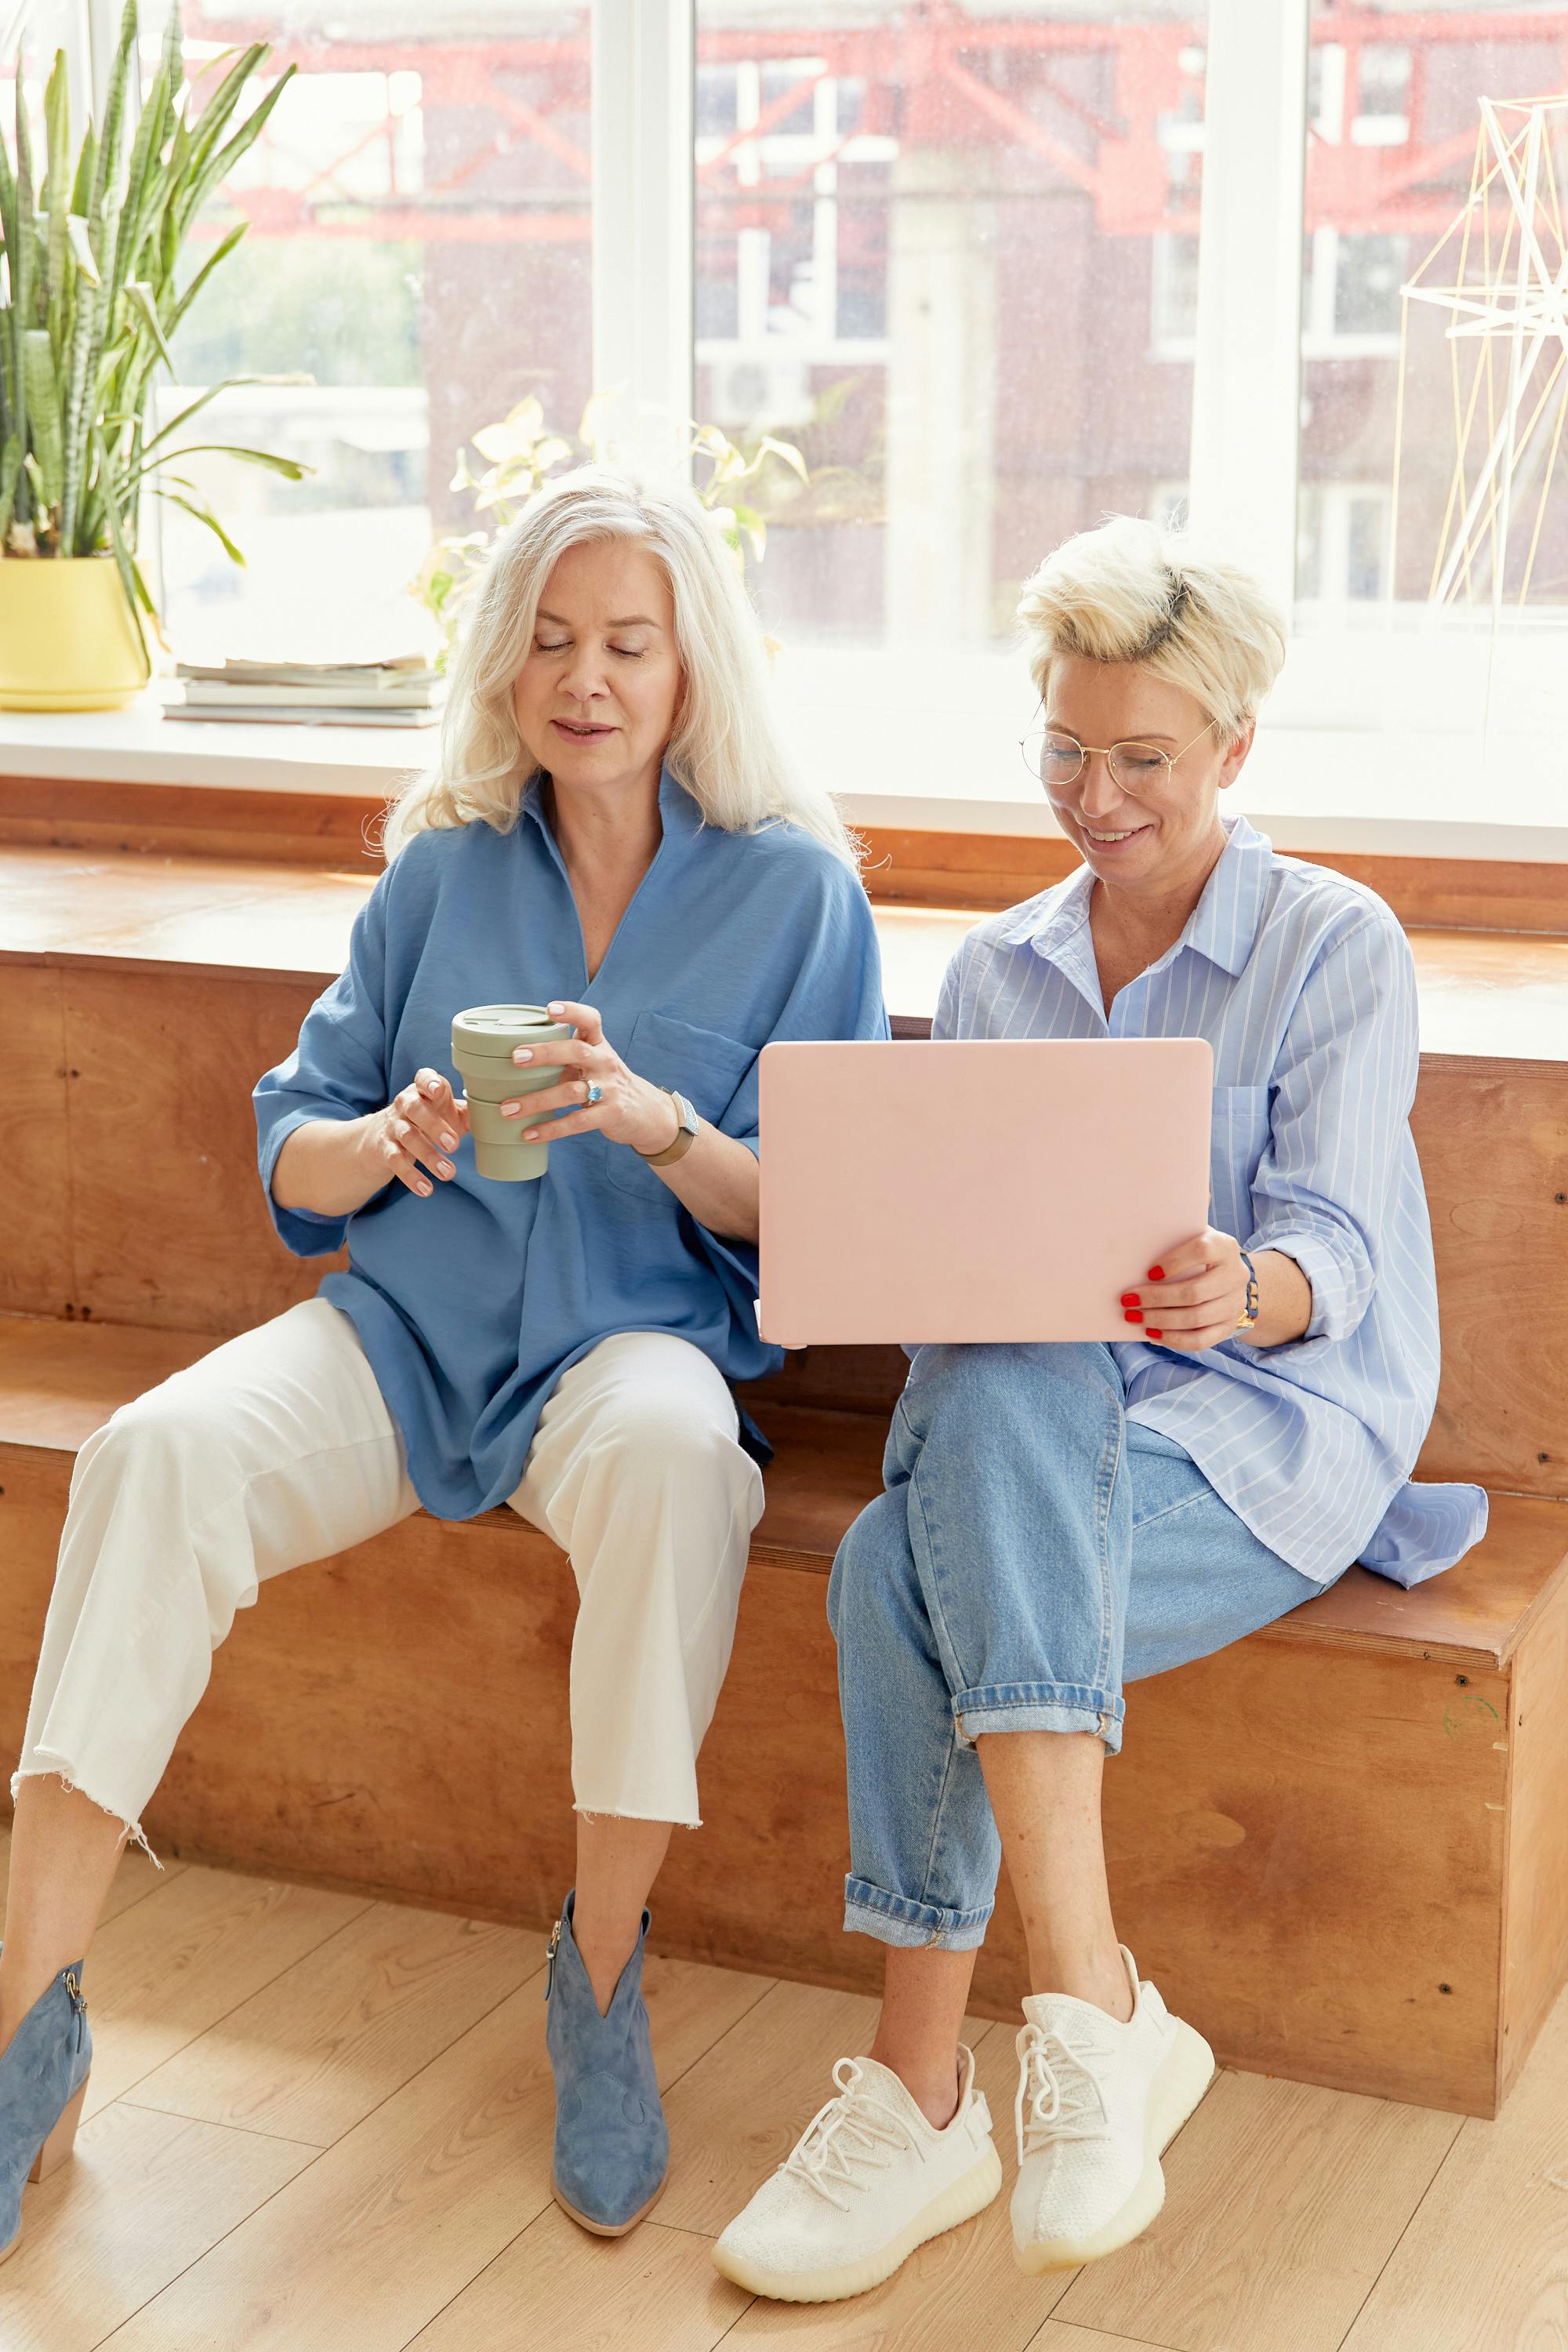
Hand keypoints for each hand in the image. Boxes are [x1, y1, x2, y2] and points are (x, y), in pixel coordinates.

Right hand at [363, 1068, 469, 1198]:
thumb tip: (499, 1120)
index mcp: (422, 1090)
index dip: (429, 1081)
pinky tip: (427, 1190)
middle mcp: (404, 1104)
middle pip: (415, 1108)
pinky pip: (396, 1161)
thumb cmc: (427, 1120)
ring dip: (428, 1156)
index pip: (423, 1078)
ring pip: (408, 1137)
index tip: (438, 1089)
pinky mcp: (385, 1149)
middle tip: (453, 1145)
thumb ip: (470, 1113)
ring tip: (449, 1174)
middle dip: (434, 1125)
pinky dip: (411, 1177)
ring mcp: (393, 1126)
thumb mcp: (447, 1113)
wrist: (380, 1137)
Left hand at [499, 1000, 678, 1157]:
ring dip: (536, 1101)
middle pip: (576, 1051)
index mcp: (599, 1045)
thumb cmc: (608, 1083)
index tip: (549, 1009)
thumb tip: (514, 1059)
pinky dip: (550, 1129)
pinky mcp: (610, 1114)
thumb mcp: (594, 1062)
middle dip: (544, 1053)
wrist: (647, 1112)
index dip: (571, 1012)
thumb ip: (565, 1056)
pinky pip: (576, 1122)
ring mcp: (609, 1089)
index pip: (590, 1020)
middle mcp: (604, 1062)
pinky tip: (528, 1134)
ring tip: (508, 1109)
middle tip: (515, 1058)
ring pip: (570, 1091)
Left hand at [1120, 1228, 1249, 1351]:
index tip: (1149, 1273)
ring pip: (1196, 1318)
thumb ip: (1170, 1242)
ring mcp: (1235, 1304)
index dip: (1174, 1262)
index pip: (1202, 1251)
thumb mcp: (1190, 1239)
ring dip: (1160, 1321)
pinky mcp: (1229, 1327)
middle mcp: (1235, 1275)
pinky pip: (1201, 1340)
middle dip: (1157, 1298)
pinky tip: (1152, 1334)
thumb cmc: (1197, 1254)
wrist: (1229, 1274)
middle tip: (1128, 1300)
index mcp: (1224, 1247)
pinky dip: (1173, 1340)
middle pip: (1194, 1292)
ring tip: (1135, 1317)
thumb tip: (1133, 1257)